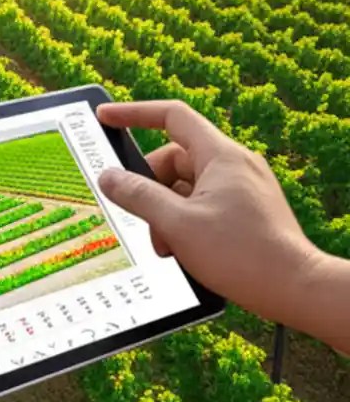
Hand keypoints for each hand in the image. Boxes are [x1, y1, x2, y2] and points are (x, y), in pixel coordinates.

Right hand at [96, 100, 323, 324]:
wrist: (294, 288)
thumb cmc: (242, 254)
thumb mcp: (176, 224)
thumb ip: (138, 196)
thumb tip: (108, 177)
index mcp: (221, 156)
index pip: (172, 117)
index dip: (134, 114)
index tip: (106, 118)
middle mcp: (234, 165)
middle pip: (173, 161)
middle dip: (150, 190)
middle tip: (143, 222)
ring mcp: (241, 188)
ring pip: (186, 187)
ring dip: (166, 214)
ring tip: (168, 246)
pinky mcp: (245, 210)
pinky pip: (202, 204)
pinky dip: (185, 223)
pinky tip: (184, 250)